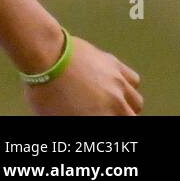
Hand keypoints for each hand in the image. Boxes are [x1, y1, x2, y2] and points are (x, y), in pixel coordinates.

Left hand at [24, 35, 141, 114]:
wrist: (47, 54)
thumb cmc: (44, 89)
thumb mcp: (53, 115)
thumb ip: (72, 118)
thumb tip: (78, 116)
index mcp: (102, 118)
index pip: (114, 126)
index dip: (103, 120)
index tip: (97, 117)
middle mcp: (116, 104)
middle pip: (129, 116)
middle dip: (117, 116)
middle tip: (104, 113)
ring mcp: (118, 84)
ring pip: (136, 101)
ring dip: (126, 104)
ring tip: (112, 103)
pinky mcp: (116, 65)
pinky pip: (133, 80)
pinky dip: (126, 85)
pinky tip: (115, 85)